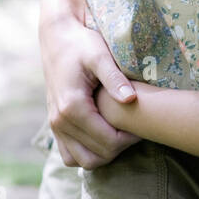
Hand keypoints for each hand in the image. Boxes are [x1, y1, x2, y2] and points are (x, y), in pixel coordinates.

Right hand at [40, 12, 140, 167]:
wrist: (57, 37)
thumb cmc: (81, 43)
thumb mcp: (100, 55)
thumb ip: (115, 78)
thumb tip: (130, 100)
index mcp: (72, 107)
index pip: (108, 142)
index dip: (130, 138)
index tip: (143, 124)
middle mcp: (60, 121)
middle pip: (97, 156)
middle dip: (120, 147)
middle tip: (135, 128)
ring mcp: (55, 126)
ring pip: (82, 161)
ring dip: (104, 154)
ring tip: (120, 133)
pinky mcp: (55, 126)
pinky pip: (70, 155)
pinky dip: (87, 153)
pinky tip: (103, 135)